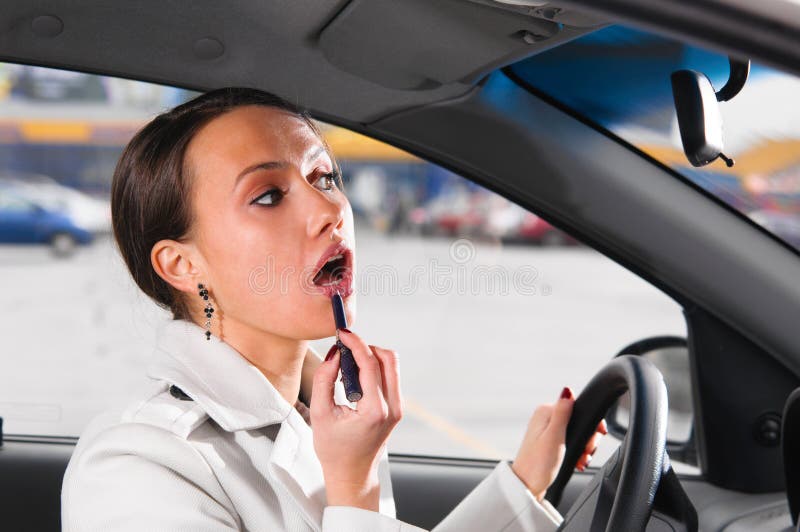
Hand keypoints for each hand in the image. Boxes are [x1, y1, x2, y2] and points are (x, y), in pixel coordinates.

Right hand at [310, 328, 402, 510]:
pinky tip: (354, 379)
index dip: (355, 343)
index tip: (342, 333)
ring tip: (346, 369)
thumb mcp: (320, 413)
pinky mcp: (397, 408)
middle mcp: (393, 407)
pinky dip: (374, 369)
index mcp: (375, 410)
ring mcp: (398, 408)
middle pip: (388, 358)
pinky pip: (390, 377)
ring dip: (370, 358)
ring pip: (391, 365)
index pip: (370, 363)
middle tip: (344, 349)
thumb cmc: (334, 450)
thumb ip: (325, 379)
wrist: (351, 474)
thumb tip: (335, 354)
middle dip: (365, 347)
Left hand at [510, 387, 606, 501]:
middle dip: (588, 438)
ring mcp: (547, 431)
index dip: (590, 422)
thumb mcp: (554, 436)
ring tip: (582, 460)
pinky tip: (578, 461)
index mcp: (546, 412)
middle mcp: (546, 418)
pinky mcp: (550, 443)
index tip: (594, 437)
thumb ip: (562, 412)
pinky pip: (571, 442)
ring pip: (577, 433)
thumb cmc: (538, 464)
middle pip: (579, 420)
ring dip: (584, 447)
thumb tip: (567, 390)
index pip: (577, 407)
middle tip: (586, 452)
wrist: (527, 486)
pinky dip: (577, 452)